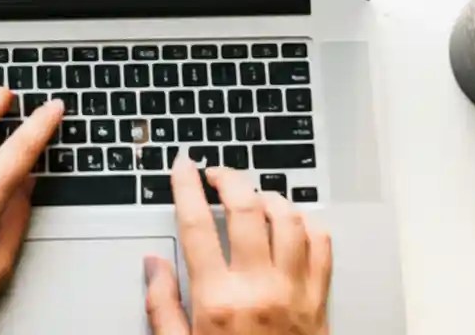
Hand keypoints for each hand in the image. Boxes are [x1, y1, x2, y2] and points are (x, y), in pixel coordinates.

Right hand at [145, 155, 332, 334]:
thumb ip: (162, 306)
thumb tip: (152, 264)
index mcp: (218, 301)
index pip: (198, 225)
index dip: (186, 187)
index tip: (183, 167)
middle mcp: (259, 289)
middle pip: (247, 208)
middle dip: (229, 178)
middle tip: (216, 172)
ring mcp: (295, 292)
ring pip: (288, 218)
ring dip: (269, 197)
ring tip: (252, 196)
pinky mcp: (320, 301)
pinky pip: (321, 244)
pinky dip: (307, 223)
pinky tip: (291, 222)